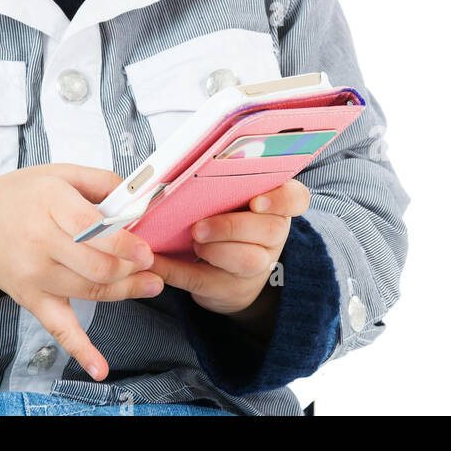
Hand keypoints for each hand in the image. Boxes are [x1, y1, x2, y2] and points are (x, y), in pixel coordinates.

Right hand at [0, 164, 162, 382]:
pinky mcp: (32, 299)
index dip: (123, 242)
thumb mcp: (59, 172)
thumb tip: (137, 199)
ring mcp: (35, 275)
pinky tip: (100, 367)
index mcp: (49, 203)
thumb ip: (101, 181)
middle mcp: (39, 241)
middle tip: (152, 264)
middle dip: (131, 268)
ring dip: (125, 291)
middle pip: (95, 264)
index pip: (90, 228)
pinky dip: (81, 350)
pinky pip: (58, 328)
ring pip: (89, 290)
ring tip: (150, 285)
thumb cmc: (20, 196)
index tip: (146, 249)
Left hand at [146, 179, 310, 317]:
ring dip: (214, 250)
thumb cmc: (226, 220)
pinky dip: (175, 270)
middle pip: (269, 230)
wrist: (229, 274)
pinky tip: (155, 261)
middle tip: (199, 227)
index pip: (295, 199)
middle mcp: (273, 237)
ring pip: (246, 260)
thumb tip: (186, 161)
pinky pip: (203, 281)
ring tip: (193, 242)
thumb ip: (223, 182)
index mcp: (275, 206)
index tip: (257, 201)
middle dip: (232, 227)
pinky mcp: (230, 290)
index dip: (281, 200)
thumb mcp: (233, 199)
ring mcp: (257, 267)